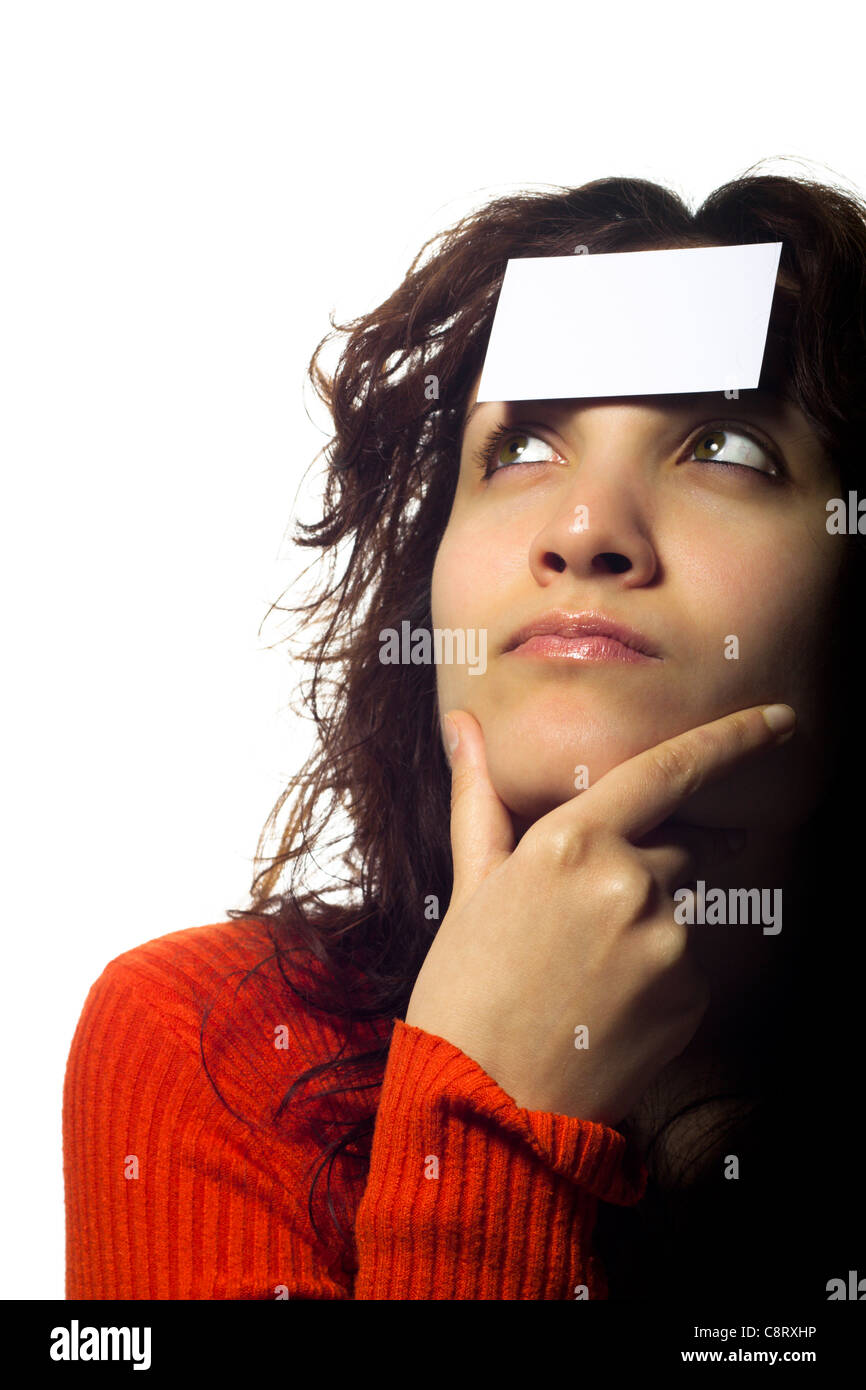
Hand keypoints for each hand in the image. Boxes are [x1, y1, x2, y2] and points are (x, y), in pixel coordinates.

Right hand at [405, 703, 795, 1125]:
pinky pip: (689, 964)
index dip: (734, 739)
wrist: (486, 1106)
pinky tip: (607, 1006)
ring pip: (682, 908)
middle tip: (585, 924)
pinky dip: (658, 975)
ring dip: (650, 924)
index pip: (669, 771)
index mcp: (571, 842)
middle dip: (653, 864)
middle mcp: (630, 882)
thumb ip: (479, 797)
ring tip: (584, 977)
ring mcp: (668, 941)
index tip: (782, 720)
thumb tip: (460, 722)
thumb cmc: (466, 990)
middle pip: (681, 846)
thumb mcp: (471, 886)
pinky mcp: (691, 995)